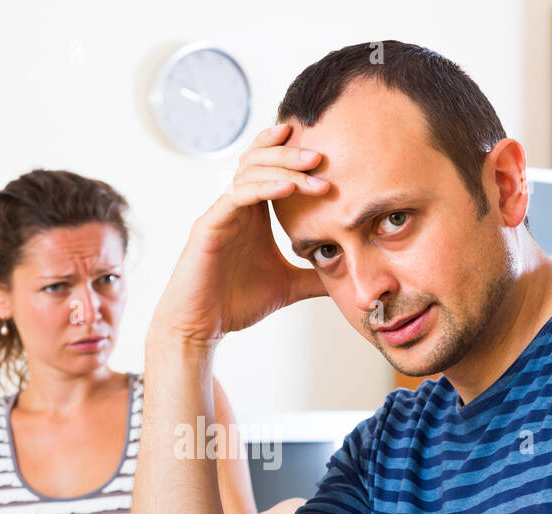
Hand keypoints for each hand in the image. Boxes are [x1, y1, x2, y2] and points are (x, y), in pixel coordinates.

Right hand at [150, 122, 329, 344]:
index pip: (270, 168)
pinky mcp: (209, 227)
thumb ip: (315, 276)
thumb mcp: (288, 286)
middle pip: (260, 160)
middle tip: (321, 156)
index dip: (290, 151)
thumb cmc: (236, 303)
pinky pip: (235, 197)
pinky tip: (286, 186)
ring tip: (313, 170)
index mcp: (254, 214)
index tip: (323, 148)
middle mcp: (236, 208)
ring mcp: (221, 214)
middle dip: (291, 154)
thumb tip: (349, 277)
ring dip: (283, 167)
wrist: (202, 327)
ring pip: (249, 172)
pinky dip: (261, 188)